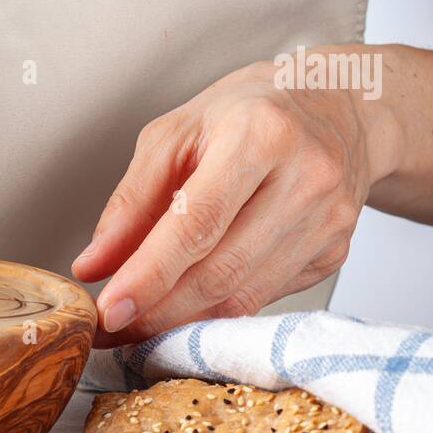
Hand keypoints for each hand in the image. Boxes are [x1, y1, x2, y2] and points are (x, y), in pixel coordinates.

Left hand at [72, 56, 400, 346]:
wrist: (338, 104)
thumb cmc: (248, 112)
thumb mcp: (175, 133)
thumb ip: (131, 200)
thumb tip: (93, 265)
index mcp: (260, 135)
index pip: (197, 223)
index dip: (149, 275)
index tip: (109, 309)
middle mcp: (306, 180)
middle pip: (221, 270)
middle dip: (157, 310)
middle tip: (110, 329)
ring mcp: (328, 222)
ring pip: (244, 296)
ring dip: (182, 321)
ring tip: (137, 326)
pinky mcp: (335, 252)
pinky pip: (264, 297)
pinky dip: (217, 310)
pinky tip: (186, 307)